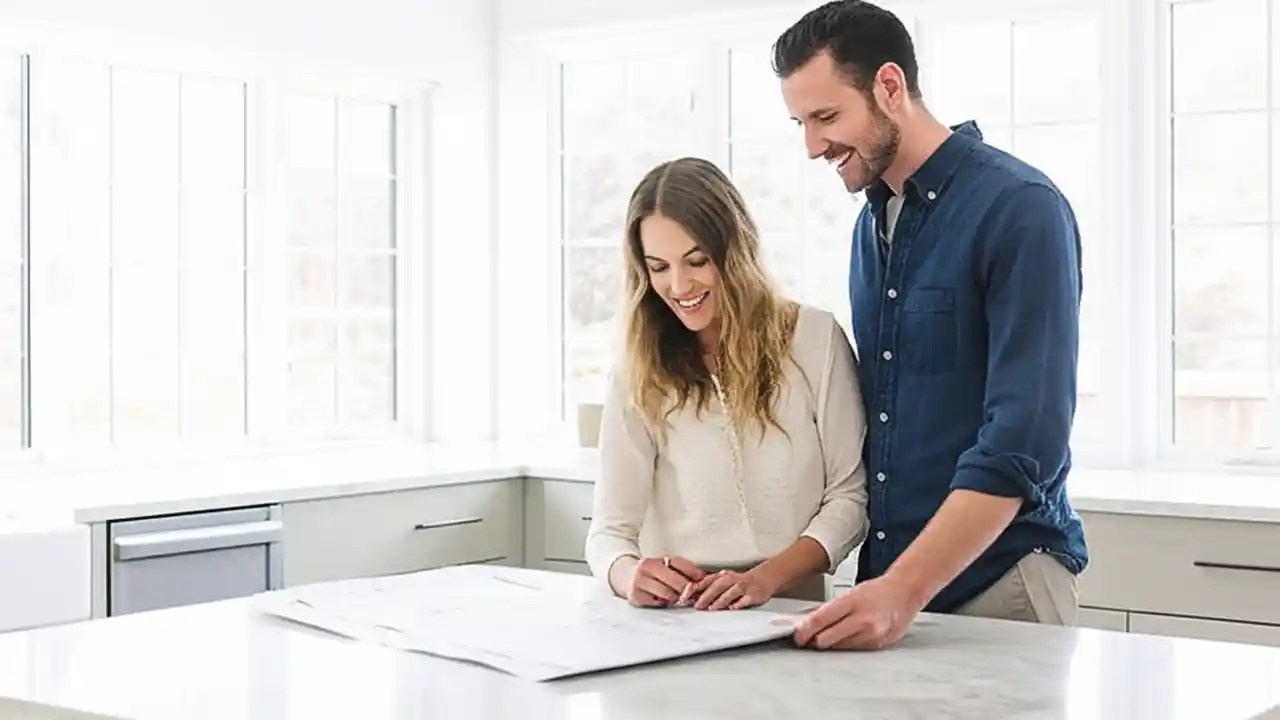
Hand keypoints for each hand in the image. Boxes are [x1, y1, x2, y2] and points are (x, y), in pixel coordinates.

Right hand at [624, 556, 705, 607]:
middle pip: (674, 580)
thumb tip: (702, 577)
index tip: (702, 579)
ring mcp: (639, 582)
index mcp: (655, 560)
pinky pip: (657, 602)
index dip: (692, 571)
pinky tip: (663, 601)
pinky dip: (663, 603)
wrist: (622, 577)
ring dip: (676, 597)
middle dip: (686, 588)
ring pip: (667, 593)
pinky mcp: (636, 596)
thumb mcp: (662, 567)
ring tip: (678, 598)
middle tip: (693, 594)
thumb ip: (680, 570)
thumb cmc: (649, 574)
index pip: (677, 563)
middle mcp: (646, 568)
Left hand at [688, 569, 774, 610]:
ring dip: (721, 600)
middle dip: (707, 595)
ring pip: (731, 591)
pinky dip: (739, 603)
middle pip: (718, 585)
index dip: (697, 587)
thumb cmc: (741, 581)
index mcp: (724, 576)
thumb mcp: (726, 580)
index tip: (686, 595)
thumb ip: (711, 587)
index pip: (708, 580)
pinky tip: (732, 608)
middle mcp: (733, 579)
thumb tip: (692, 596)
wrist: (765, 578)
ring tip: (712, 608)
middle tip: (698, 605)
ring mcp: (744, 586)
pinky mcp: (754, 595)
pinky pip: (746, 599)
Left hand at [792, 574, 922, 649]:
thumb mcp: (850, 593)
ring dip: (828, 643)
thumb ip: (830, 609)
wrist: (904, 594)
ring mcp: (871, 634)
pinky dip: (844, 644)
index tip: (797, 635)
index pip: (820, 620)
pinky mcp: (876, 645)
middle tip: (807, 637)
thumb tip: (807, 623)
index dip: (804, 631)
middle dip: (813, 640)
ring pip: (837, 647)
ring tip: (827, 634)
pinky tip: (845, 635)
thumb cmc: (876, 591)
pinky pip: (851, 649)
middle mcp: (863, 619)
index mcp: (853, 601)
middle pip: (826, 639)